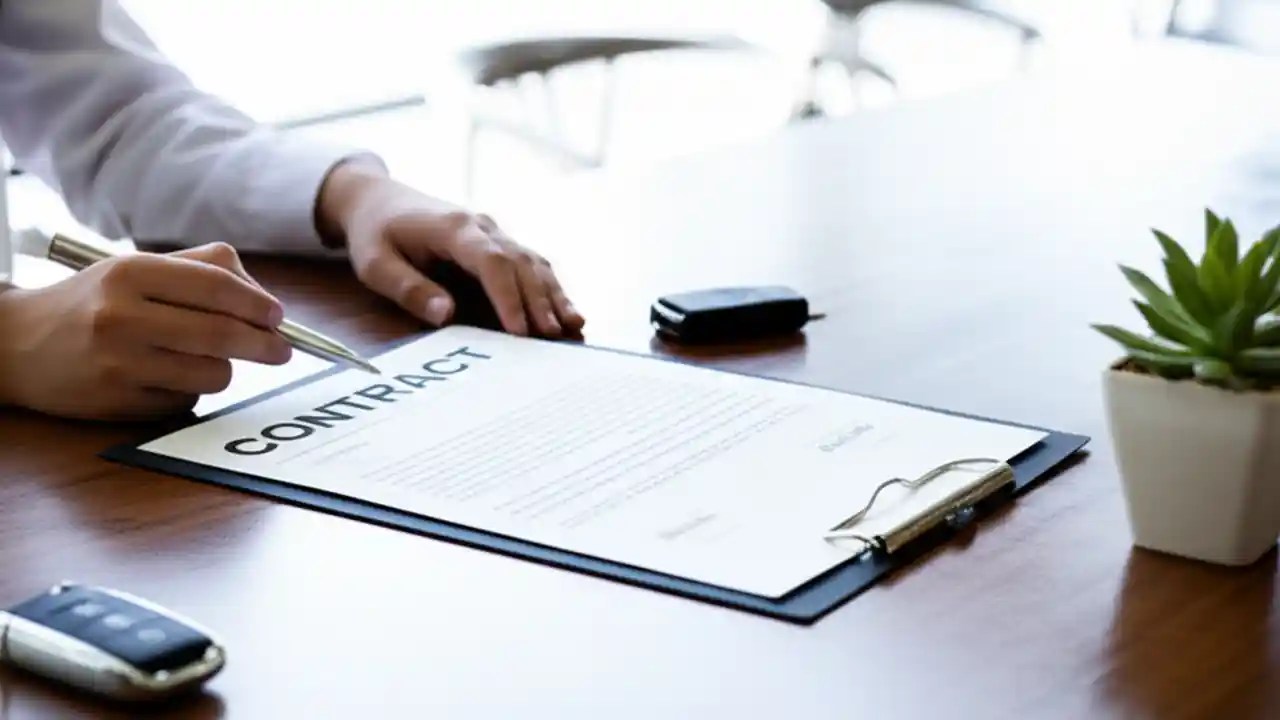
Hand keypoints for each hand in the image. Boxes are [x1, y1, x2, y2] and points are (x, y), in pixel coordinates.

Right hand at [0, 243, 290, 420]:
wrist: (14, 346)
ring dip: (225, 369)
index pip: (216, 286)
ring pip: (212, 373)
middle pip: (222, 333)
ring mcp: (118, 363)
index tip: (278, 316)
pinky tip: (164, 377)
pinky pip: (185, 399)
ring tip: (207, 359)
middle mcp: (121, 316)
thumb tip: (264, 299)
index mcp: (130, 272)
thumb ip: (202, 269)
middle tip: (283, 350)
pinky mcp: (117, 403)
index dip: (258, 304)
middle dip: (265, 344)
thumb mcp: (137, 269)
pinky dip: (191, 389)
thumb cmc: (93, 303)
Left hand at [316, 159, 584, 336]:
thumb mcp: (375, 264)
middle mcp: (482, 227)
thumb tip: (444, 315)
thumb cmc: (375, 234)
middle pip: (521, 263)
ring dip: (553, 296)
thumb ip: (408, 288)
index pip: (491, 261)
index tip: (520, 331)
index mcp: (453, 228)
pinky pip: (531, 265)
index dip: (509, 297)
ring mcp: (494, 233)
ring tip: (572, 328)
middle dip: (540, 302)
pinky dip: (551, 289)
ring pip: (533, 263)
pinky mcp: (499, 245)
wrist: (378, 199)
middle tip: (554, 338)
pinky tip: (569, 313)